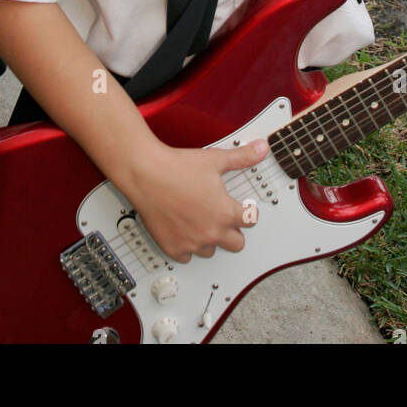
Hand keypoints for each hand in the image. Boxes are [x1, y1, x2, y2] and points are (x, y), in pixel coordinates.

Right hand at [126, 137, 267, 263]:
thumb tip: (260, 149)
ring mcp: (192, 243)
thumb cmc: (176, 168)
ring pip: (211, 251)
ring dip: (209, 239)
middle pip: (237, 244)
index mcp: (225, 212)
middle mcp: (211, 232)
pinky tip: (184, 231)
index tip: (243, 207)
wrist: (146, 173)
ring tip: (201, 222)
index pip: (250, 220)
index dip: (248, 211)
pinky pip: (187, 257)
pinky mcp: (173, 248)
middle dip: (234, 231)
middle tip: (224, 217)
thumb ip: (242, 157)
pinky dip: (187, 247)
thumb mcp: (216, 159)